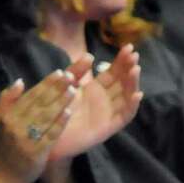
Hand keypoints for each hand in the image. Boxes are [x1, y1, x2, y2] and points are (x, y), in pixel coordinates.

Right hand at [0, 64, 82, 182]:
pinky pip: (50, 134)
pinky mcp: (37, 152)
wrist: (4, 175)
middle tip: (70, 76)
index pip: (29, 96)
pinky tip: (68, 112)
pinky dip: (59, 122)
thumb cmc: (2, 146)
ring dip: (60, 102)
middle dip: (55, 88)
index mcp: (6, 116)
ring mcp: (27, 139)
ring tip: (73, 90)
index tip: (59, 72)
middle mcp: (15, 125)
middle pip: (39, 103)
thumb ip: (5, 100)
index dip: (45, 84)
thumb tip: (20, 82)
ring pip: (46, 116)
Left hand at [48, 46, 142, 161]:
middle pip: (122, 82)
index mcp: (96, 89)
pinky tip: (136, 94)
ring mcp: (108, 113)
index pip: (113, 72)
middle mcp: (105, 100)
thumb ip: (76, 72)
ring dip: (133, 83)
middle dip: (129, 68)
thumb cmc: (57, 110)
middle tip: (134, 54)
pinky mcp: (109, 127)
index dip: (121, 60)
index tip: (128, 46)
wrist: (47, 135)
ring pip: (126, 97)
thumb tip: (89, 55)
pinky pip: (124, 116)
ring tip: (135, 69)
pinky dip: (131, 106)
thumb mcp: (66, 87)